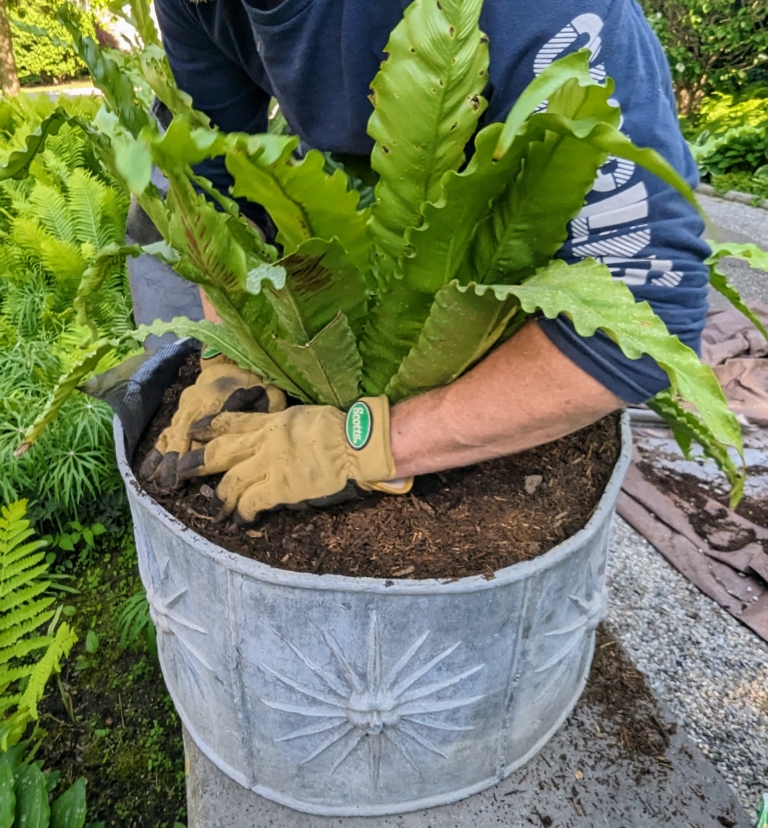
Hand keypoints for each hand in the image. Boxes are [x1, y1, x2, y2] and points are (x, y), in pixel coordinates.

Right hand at [140, 353, 285, 488]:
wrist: (234, 363)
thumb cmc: (257, 384)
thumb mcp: (267, 394)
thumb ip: (261, 410)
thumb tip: (257, 427)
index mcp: (218, 397)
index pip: (204, 425)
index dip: (194, 448)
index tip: (187, 469)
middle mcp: (196, 401)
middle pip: (182, 431)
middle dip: (174, 458)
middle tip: (170, 483)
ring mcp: (185, 407)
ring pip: (172, 433)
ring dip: (163, 458)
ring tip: (155, 480)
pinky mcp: (180, 413)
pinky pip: (167, 432)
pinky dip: (158, 451)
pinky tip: (148, 470)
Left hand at [176, 396, 411, 522]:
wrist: (355, 443)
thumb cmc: (338, 427)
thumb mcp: (302, 415)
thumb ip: (284, 424)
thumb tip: (276, 428)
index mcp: (270, 422)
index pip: (231, 423)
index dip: (209, 428)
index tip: (194, 434)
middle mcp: (263, 442)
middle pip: (220, 452)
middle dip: (197, 463)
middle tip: (181, 472)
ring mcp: (270, 465)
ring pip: (231, 482)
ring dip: (221, 497)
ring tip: (217, 508)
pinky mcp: (280, 488)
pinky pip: (252, 502)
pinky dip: (242, 512)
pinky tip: (240, 520)